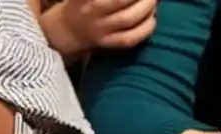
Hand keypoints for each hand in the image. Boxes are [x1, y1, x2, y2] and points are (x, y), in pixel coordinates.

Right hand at [41, 0, 156, 55]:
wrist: (67, 29)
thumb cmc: (83, 2)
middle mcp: (92, 9)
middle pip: (121, 0)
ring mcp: (99, 28)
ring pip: (127, 18)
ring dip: (147, 8)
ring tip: (153, 2)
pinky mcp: (107, 43)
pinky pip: (129, 38)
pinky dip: (145, 29)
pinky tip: (152, 20)